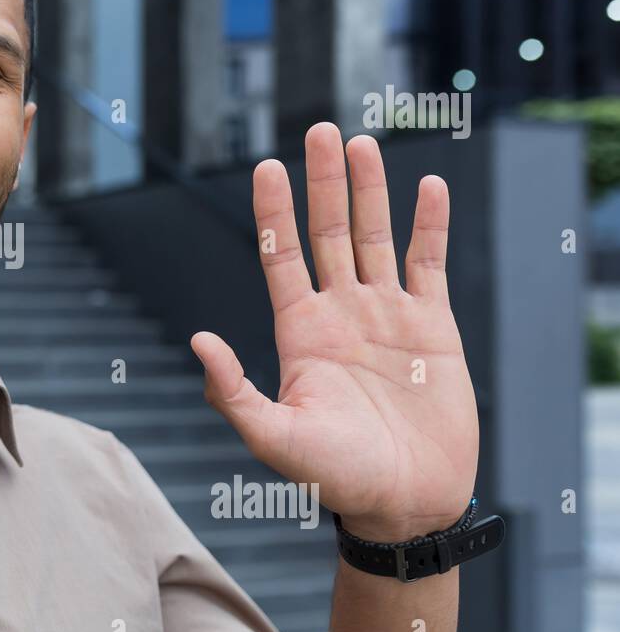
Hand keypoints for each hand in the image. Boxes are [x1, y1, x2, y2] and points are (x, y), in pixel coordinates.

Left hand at [190, 123, 477, 541]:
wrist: (405, 502)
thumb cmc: (336, 477)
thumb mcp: (273, 437)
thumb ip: (233, 391)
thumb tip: (198, 339)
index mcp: (300, 331)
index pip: (281, 254)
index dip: (274, 211)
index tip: (266, 166)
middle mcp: (340, 313)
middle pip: (328, 232)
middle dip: (323, 183)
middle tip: (319, 129)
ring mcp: (387, 315)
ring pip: (375, 238)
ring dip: (371, 191)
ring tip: (361, 144)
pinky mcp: (433, 327)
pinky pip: (429, 263)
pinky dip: (430, 225)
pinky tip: (427, 185)